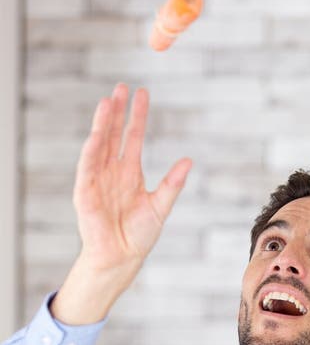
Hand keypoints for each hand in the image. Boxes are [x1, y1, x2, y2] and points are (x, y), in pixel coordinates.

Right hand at [72, 82, 192, 272]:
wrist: (123, 257)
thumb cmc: (139, 235)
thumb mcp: (161, 206)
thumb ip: (173, 184)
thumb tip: (188, 160)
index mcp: (130, 172)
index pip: (133, 137)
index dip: (137, 116)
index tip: (141, 93)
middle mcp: (112, 171)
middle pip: (113, 134)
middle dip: (117, 111)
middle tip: (121, 87)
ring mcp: (97, 180)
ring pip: (99, 145)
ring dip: (102, 124)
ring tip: (107, 101)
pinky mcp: (85, 193)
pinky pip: (87, 168)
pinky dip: (91, 151)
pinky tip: (96, 135)